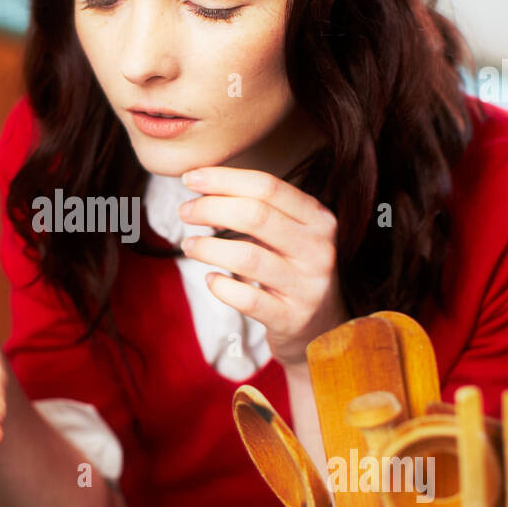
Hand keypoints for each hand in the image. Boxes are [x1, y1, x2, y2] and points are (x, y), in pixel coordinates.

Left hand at [178, 165, 349, 369]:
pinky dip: (221, 286)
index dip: (224, 179)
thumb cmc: (292, 271)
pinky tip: (210, 278)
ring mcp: (307, 286)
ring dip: (208, 247)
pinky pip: (247, 299)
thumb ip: (258, 210)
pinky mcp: (291, 318)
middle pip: (255, 216)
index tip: (191, 178)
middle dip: (211, 208)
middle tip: (185, 211)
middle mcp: (318, 249)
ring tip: (189, 245)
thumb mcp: (290, 235)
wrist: (322, 328)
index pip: (268, 187)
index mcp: (318, 219)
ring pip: (247, 257)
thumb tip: (202, 185)